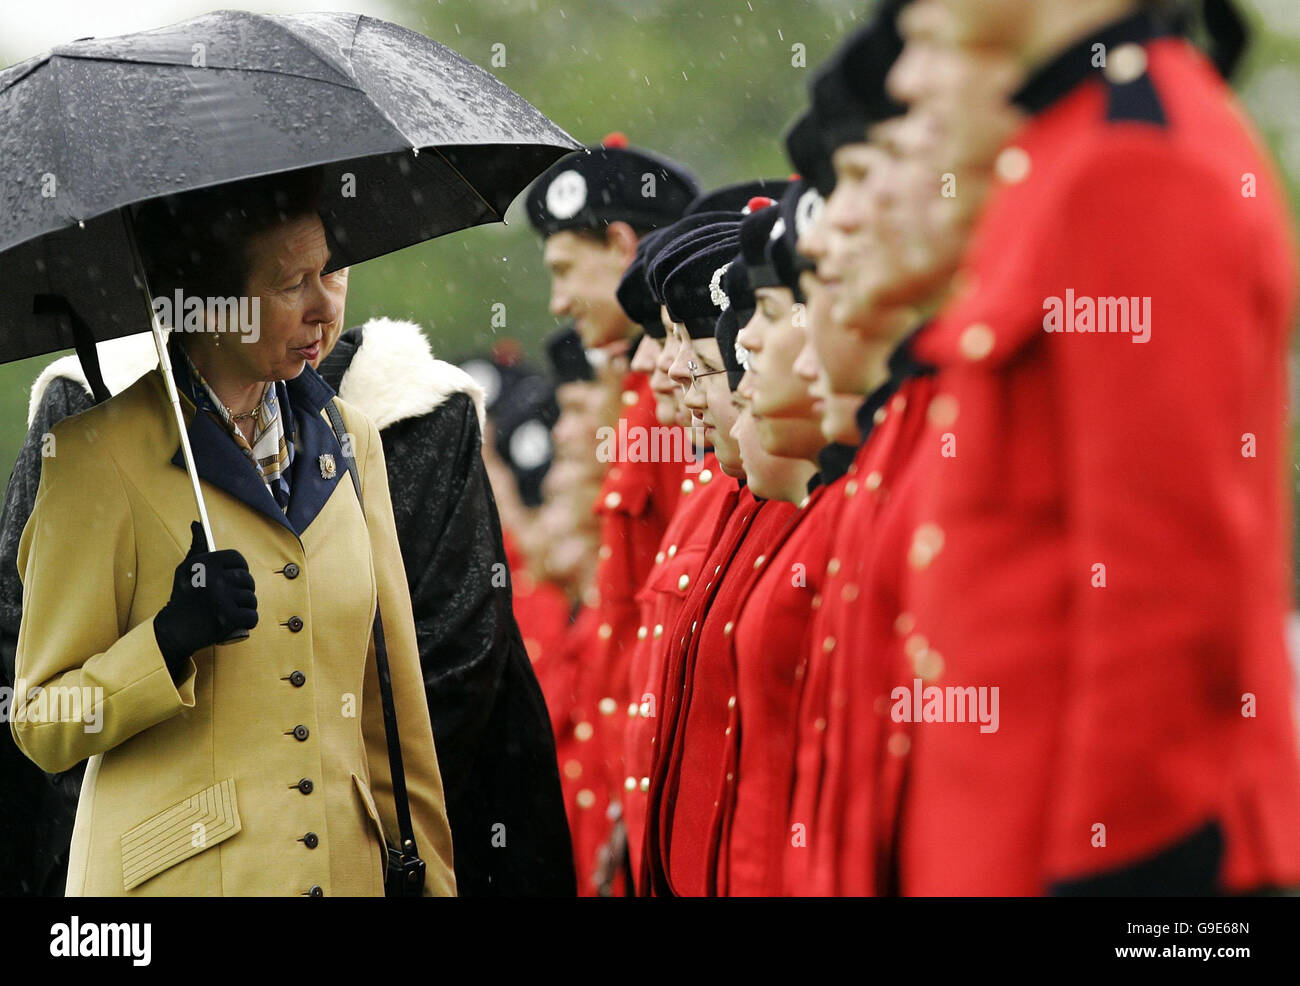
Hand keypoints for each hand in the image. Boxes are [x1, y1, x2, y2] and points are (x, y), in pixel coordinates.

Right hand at [153, 521, 257, 671]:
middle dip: (242, 591)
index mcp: (205, 563)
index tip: (233, 579)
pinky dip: (246, 623)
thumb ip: (197, 546)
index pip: (238, 559)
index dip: (239, 569)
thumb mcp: (186, 569)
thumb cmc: (184, 597)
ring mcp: (222, 598)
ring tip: (228, 611)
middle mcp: (214, 578)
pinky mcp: (229, 618)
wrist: (173, 630)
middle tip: (228, 599)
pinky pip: (252, 617)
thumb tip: (197, 523)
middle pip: (247, 580)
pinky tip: (234, 623)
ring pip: (251, 599)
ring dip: (244, 607)